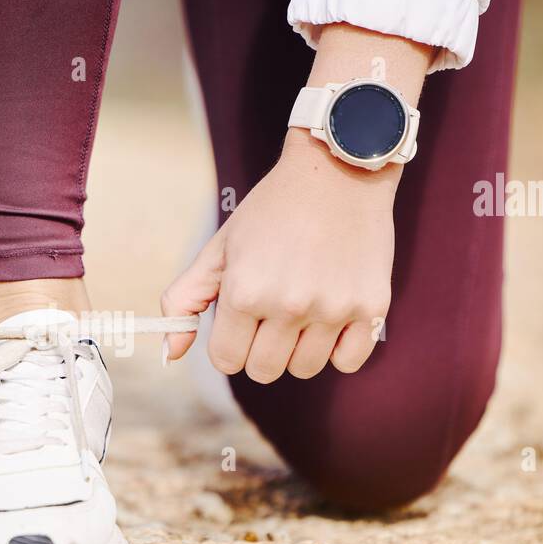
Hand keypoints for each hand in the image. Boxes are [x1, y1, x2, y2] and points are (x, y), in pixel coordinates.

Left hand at [161, 130, 394, 381]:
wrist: (336, 172)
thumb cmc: (271, 212)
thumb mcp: (220, 249)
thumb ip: (186, 300)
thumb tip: (171, 353)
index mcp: (244, 292)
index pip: (226, 360)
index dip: (229, 343)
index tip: (241, 320)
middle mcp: (288, 305)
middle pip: (264, 371)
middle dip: (259, 350)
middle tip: (270, 314)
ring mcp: (333, 308)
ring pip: (304, 369)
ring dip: (298, 349)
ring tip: (302, 309)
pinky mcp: (371, 306)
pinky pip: (348, 362)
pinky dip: (338, 349)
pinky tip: (331, 317)